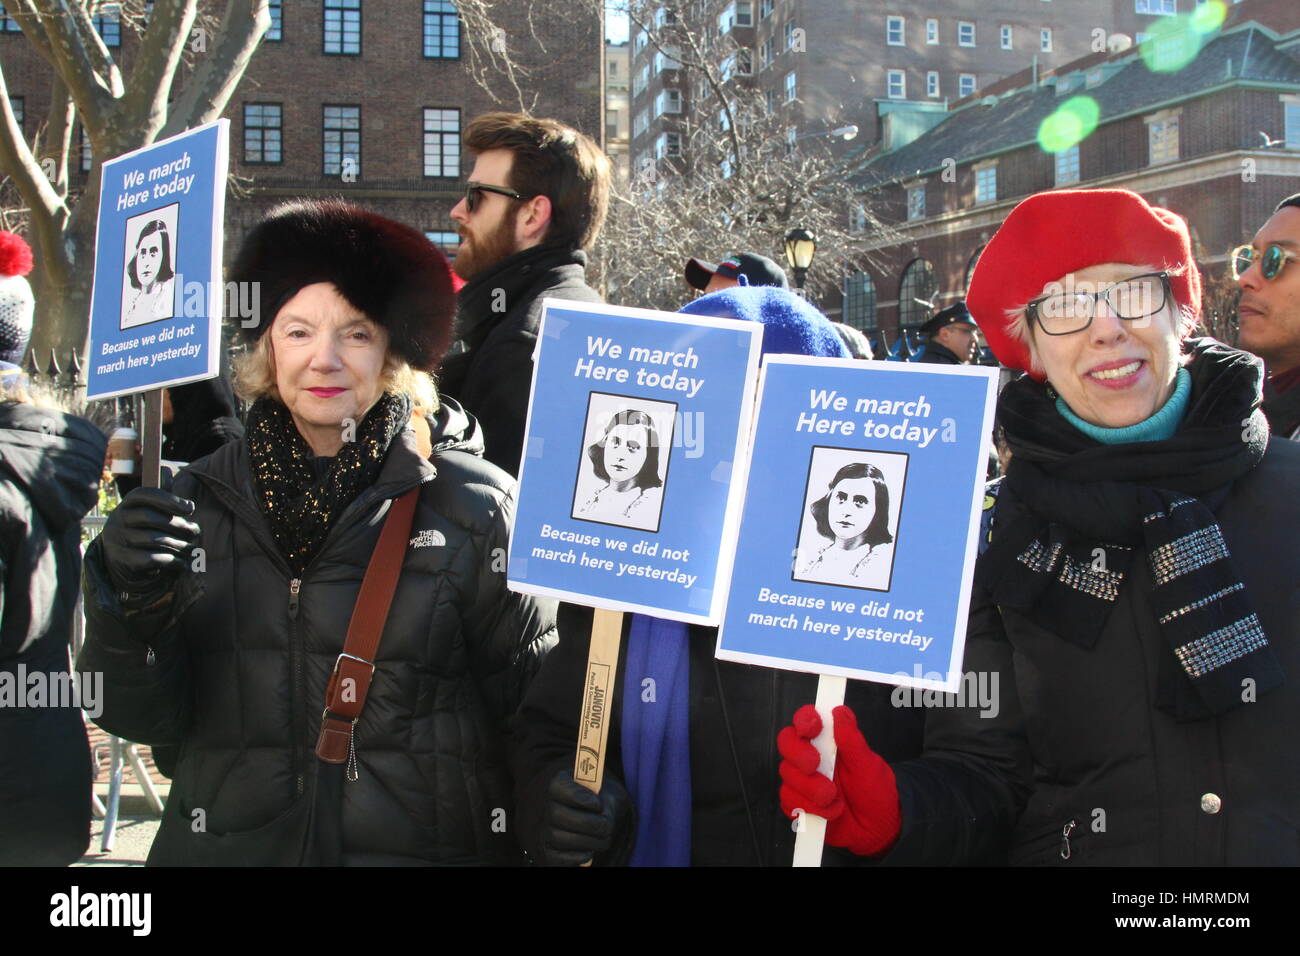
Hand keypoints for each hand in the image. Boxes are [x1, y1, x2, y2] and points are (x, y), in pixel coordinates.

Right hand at [100, 487, 200, 595]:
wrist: (122, 563)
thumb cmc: (143, 531)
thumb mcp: (149, 511)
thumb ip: (160, 495)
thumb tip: (165, 470)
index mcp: (126, 504)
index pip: (144, 494)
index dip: (168, 499)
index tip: (191, 507)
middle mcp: (117, 520)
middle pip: (151, 518)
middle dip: (179, 525)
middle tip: (195, 532)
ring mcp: (118, 540)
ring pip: (155, 539)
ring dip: (178, 544)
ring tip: (190, 548)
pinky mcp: (123, 560)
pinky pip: (152, 558)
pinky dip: (171, 560)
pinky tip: (181, 563)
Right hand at [540, 769, 629, 865]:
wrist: (595, 817)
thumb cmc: (600, 802)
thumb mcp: (606, 793)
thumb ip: (605, 799)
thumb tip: (604, 816)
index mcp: (559, 785)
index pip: (558, 786)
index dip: (578, 796)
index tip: (598, 804)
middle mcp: (546, 806)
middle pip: (557, 814)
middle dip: (587, 823)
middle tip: (606, 826)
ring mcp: (545, 830)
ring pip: (557, 837)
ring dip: (586, 841)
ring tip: (604, 839)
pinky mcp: (548, 851)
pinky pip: (556, 857)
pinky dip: (575, 857)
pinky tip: (590, 852)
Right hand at [778, 704, 900, 856]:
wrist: (876, 830)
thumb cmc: (875, 793)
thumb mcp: (868, 765)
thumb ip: (852, 740)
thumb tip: (840, 711)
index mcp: (828, 742)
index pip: (806, 721)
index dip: (804, 719)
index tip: (814, 726)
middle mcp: (811, 758)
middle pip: (786, 743)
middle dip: (798, 754)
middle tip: (815, 765)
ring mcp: (802, 781)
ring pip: (788, 776)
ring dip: (811, 789)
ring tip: (834, 798)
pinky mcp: (798, 804)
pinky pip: (789, 802)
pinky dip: (811, 809)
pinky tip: (830, 812)